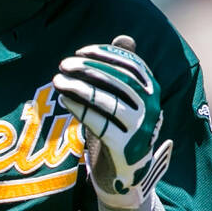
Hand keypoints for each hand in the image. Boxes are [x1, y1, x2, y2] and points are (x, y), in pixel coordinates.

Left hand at [53, 34, 172, 208]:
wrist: (126, 173)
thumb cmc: (120, 128)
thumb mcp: (124, 98)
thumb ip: (122, 71)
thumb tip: (123, 37)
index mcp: (152, 91)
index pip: (130, 65)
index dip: (105, 55)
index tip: (80, 52)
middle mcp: (151, 108)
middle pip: (119, 80)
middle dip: (89, 68)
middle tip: (64, 64)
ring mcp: (139, 129)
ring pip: (108, 101)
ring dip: (80, 87)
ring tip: (58, 81)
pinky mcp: (124, 147)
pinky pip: (98, 123)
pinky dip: (80, 108)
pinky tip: (64, 100)